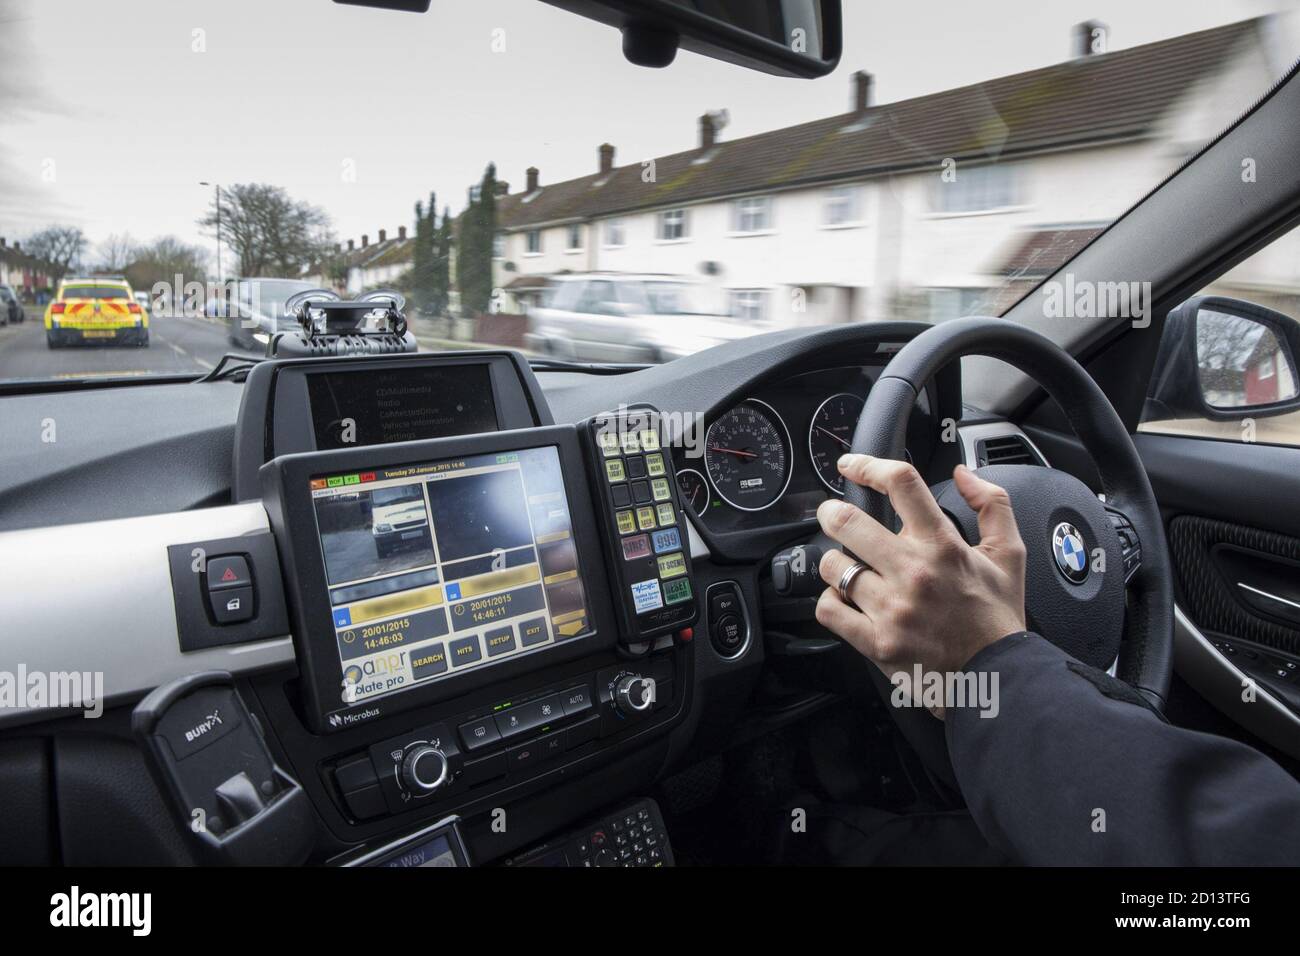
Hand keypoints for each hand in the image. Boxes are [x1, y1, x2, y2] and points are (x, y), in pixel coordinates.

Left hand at [815, 456, 1026, 705]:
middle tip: (832, 516)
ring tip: (848, 568)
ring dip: (835, 563)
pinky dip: (831, 602)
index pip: (900, 484)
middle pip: (847, 521)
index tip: (852, 465)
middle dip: (832, 513)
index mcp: (943, 545)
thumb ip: (992, 504)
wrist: (998, 677)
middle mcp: (914, 573)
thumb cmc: (997, 618)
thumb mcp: (1009, 554)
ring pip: (832, 566)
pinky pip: (828, 608)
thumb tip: (963, 474)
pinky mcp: (876, 642)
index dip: (868, 465)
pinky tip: (847, 601)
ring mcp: (892, 609)